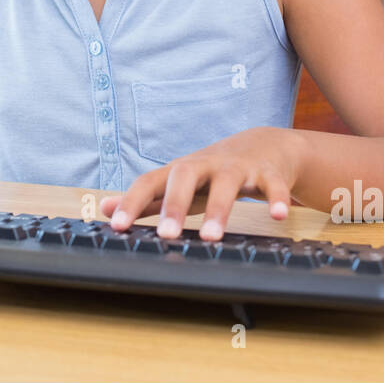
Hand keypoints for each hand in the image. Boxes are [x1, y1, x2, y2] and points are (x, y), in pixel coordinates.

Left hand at [99, 127, 302, 240]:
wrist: (264, 145)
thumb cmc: (212, 172)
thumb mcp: (178, 182)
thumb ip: (146, 198)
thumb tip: (104, 208)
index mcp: (179, 171)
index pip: (149, 182)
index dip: (131, 203)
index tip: (117, 227)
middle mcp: (206, 165)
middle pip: (185, 176)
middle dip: (174, 205)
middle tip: (166, 235)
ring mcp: (237, 167)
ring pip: (227, 184)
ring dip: (220, 210)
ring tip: (211, 237)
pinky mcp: (268, 173)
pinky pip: (273, 185)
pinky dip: (277, 198)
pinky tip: (279, 216)